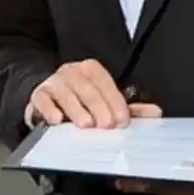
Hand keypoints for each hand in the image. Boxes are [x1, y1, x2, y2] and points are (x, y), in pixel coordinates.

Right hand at [27, 59, 161, 128]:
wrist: (48, 96)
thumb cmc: (81, 99)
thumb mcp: (105, 101)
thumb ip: (128, 108)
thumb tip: (155, 113)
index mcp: (91, 69)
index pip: (105, 83)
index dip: (115, 101)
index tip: (122, 120)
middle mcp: (72, 72)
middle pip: (87, 88)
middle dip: (98, 107)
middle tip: (106, 125)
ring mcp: (54, 82)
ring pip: (66, 93)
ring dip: (77, 109)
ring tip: (86, 125)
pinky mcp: (38, 95)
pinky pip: (43, 100)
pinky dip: (50, 109)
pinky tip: (57, 120)